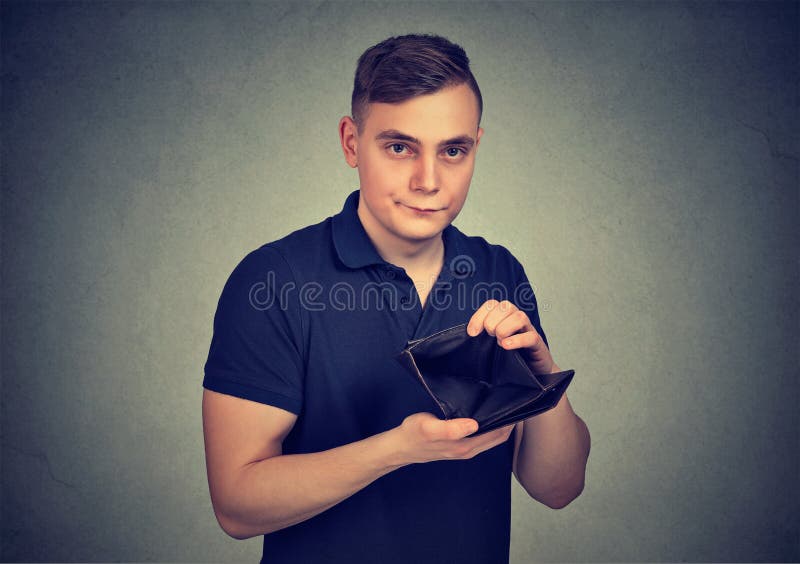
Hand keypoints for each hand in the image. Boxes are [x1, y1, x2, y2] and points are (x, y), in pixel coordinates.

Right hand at [392, 412, 514, 464]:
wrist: (400, 447)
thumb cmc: (412, 435)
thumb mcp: (428, 428)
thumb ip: (450, 429)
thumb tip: (473, 425)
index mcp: (465, 445)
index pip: (498, 433)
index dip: (511, 420)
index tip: (519, 403)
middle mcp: (469, 449)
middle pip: (500, 436)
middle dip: (511, 420)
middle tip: (518, 399)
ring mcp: (465, 448)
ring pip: (492, 436)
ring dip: (502, 423)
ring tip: (507, 403)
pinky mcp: (459, 444)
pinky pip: (483, 435)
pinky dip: (491, 425)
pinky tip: (488, 412)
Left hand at [466, 299, 555, 374]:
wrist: (531, 372)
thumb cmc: (510, 355)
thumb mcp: (492, 343)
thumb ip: (481, 336)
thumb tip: (467, 334)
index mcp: (505, 316)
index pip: (491, 304)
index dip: (479, 316)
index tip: (472, 333)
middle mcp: (517, 319)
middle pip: (505, 306)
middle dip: (492, 322)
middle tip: (490, 337)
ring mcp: (529, 330)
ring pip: (519, 317)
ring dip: (505, 329)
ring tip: (500, 343)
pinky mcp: (538, 344)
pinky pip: (530, 336)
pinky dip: (517, 340)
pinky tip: (506, 346)